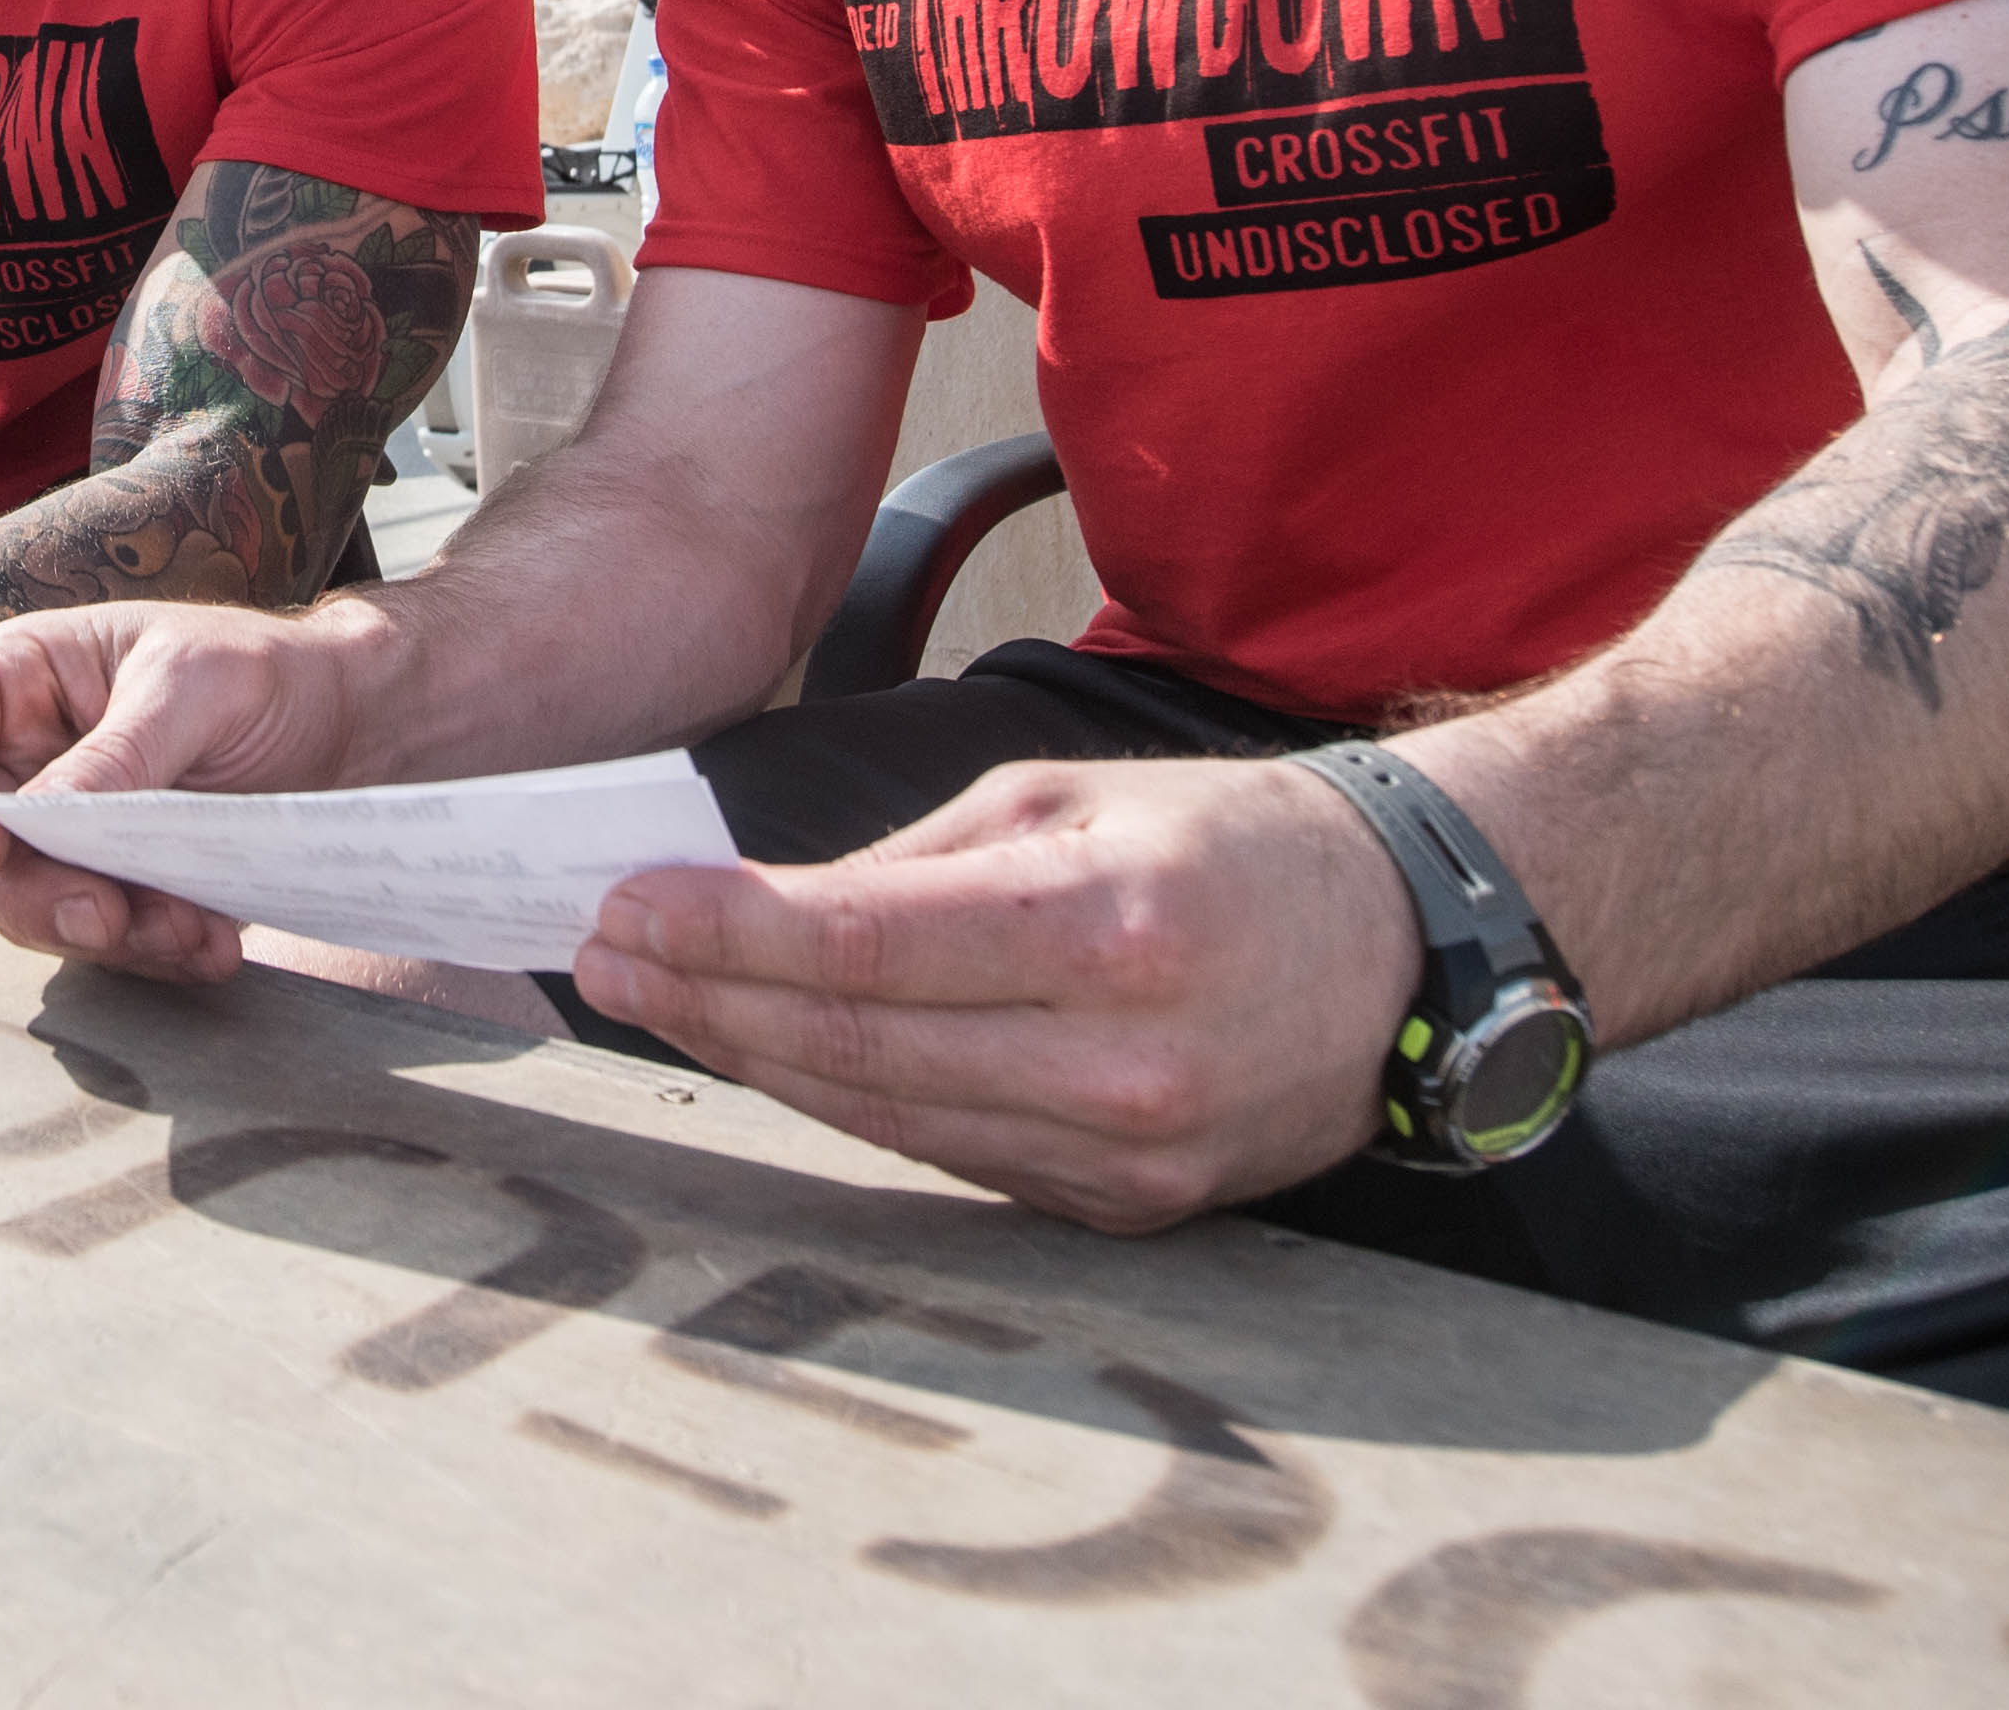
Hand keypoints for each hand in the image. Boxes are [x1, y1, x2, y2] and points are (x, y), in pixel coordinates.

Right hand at [0, 602, 388, 987]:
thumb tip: (36, 818)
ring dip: (101, 934)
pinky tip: (211, 945)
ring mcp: (64, 833)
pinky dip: (150, 953)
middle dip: (30, 893)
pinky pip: (102, 939)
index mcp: (16, 681)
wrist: (349, 726)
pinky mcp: (113, 886)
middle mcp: (22, 761)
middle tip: (103, 916)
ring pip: (29, 908)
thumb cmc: (262, 670)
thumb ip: (114, 754)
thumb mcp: (190, 687)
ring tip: (188, 930)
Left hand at [566, 752, 1413, 1226]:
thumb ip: (911, 861)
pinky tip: (774, 1059)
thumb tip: (763, 912)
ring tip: (658, 1002)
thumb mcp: (1069, 796)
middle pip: (856, 1048)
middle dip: (707, 1000)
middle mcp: (1117, 1058)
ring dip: (753, 1060)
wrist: (1403, 951)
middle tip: (605, 958)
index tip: (626, 909)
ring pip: (886, 1118)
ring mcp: (1126, 1153)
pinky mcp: (1129, 1211)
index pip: (865, 947)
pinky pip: (951, 1159)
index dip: (726, 935)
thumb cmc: (1230, 848)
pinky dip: (853, 1106)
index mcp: (1105, 924)